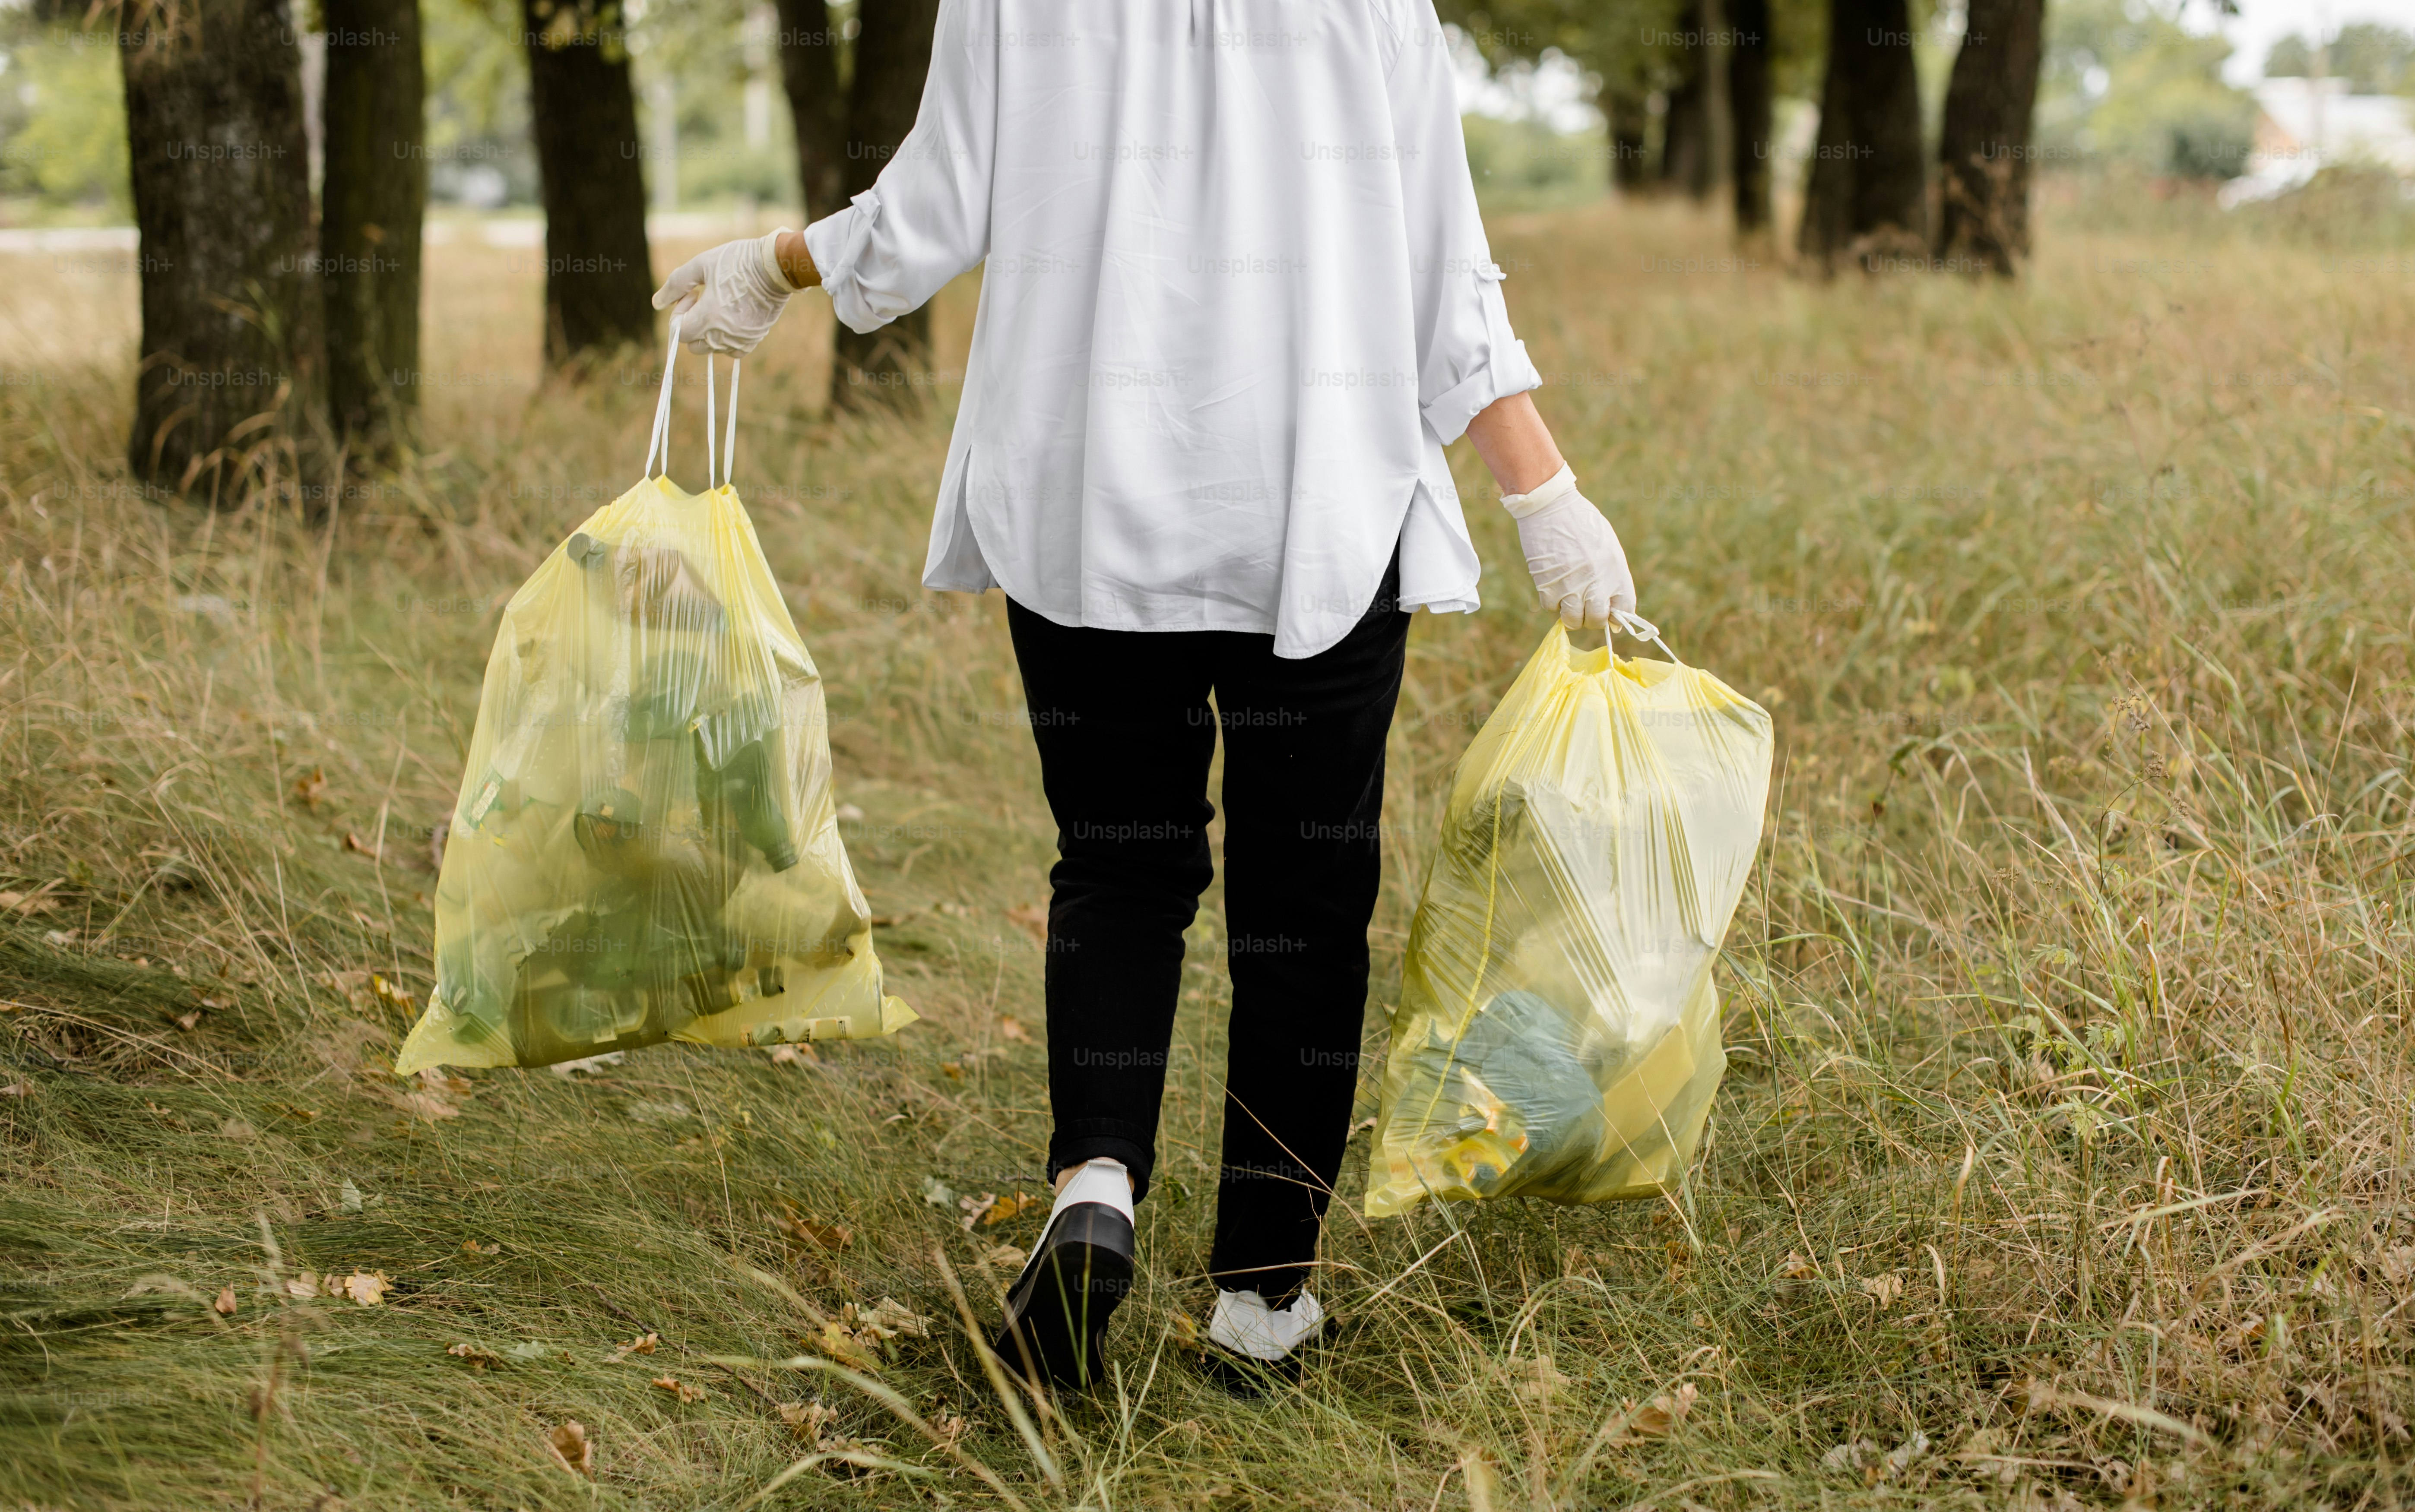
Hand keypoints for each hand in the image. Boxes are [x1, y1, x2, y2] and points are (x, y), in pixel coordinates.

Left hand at [650, 229, 797, 354]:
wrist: (776, 265)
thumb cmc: (737, 261)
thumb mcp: (701, 264)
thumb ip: (675, 284)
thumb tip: (656, 303)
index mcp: (708, 316)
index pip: (680, 332)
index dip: (680, 313)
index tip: (692, 294)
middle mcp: (724, 334)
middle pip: (694, 345)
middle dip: (692, 325)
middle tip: (703, 300)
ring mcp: (740, 339)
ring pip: (712, 348)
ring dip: (709, 331)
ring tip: (720, 305)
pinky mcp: (754, 339)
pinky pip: (732, 350)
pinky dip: (726, 339)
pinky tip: (732, 317)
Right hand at [1503, 465, 1635, 629]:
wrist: (1550, 505)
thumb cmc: (1580, 521)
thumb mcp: (1606, 545)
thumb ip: (1612, 575)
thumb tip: (1613, 608)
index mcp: (1616, 569)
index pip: (1625, 608)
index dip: (1616, 616)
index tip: (1609, 613)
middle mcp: (1596, 581)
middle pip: (1597, 620)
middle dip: (1591, 618)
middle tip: (1584, 606)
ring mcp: (1571, 586)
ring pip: (1572, 620)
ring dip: (1570, 613)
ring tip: (1567, 596)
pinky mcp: (1548, 586)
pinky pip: (1551, 607)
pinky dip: (1551, 600)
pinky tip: (1552, 582)